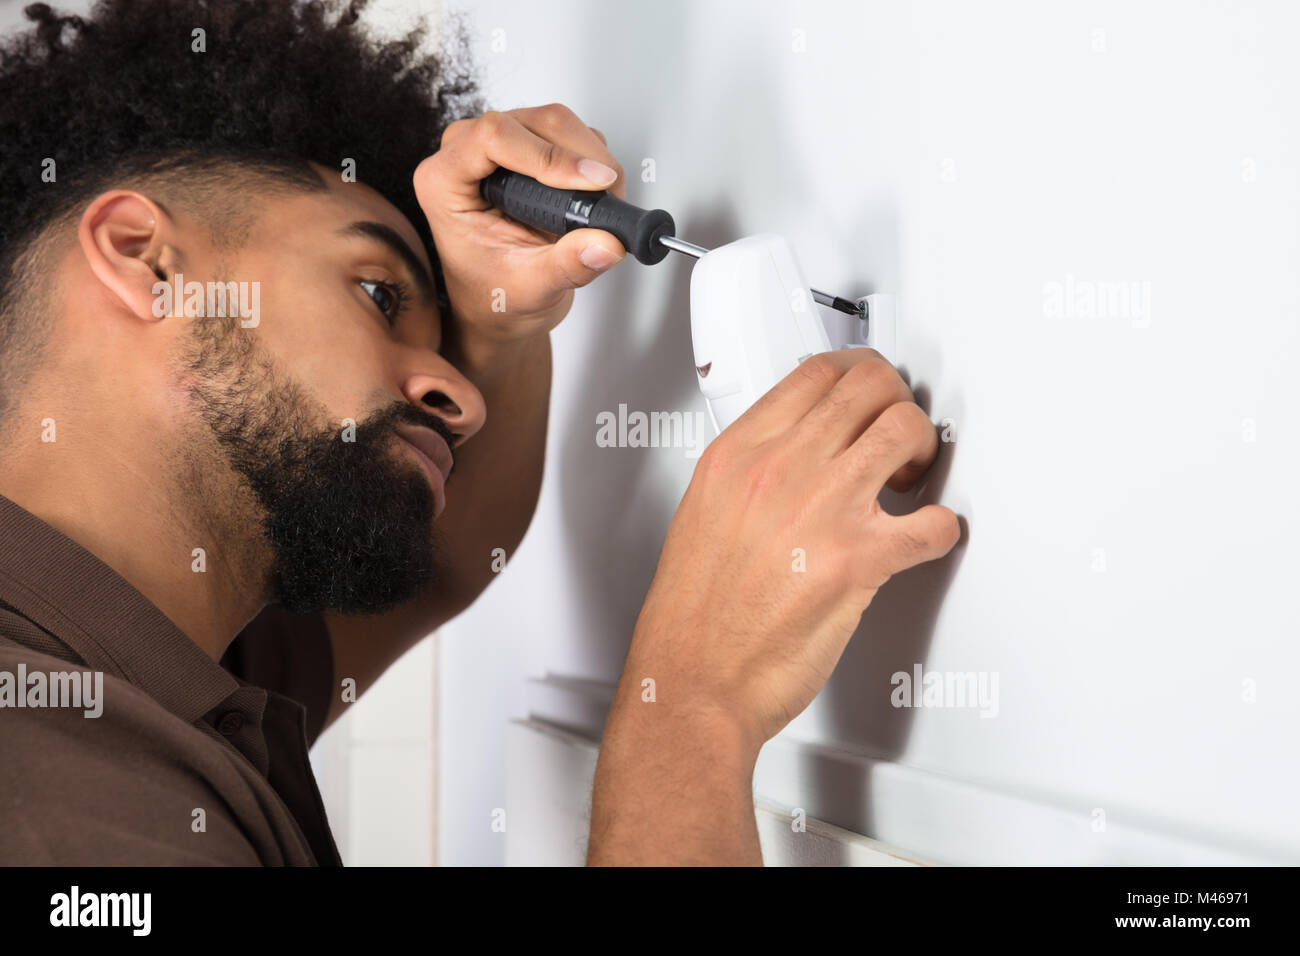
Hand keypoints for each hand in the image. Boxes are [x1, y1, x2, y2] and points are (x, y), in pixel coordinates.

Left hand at [413, 103, 627, 348]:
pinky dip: (593, 160)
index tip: (591, 183)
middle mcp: (465, 155)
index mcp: (445, 183)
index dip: (548, 155)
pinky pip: (568, 134)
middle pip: (532, 122)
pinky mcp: (527, 149)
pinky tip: (594, 197)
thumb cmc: (494, 296)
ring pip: (555, 122)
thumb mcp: (530, 289)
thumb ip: (567, 265)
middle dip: (580, 156)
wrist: (498, 306)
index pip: (492, 137)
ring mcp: (497, 148)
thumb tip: (607, 242)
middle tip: (608, 198)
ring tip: (603, 203)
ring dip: (591, 157)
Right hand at [624, 349, 959, 751]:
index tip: (870, 387)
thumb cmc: (693, 618)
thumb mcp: (702, 515)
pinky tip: (927, 537)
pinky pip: (932, 522)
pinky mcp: (857, 562)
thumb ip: (748, 475)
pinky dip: (942, 528)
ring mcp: (821, 510)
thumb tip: (792, 457)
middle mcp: (779, 471)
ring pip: (903, 428)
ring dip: (922, 448)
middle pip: (866, 386)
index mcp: (737, 456)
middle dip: (897, 400)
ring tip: (911, 477)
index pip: (813, 373)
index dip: (858, 372)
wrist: (692, 682)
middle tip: (899, 431)